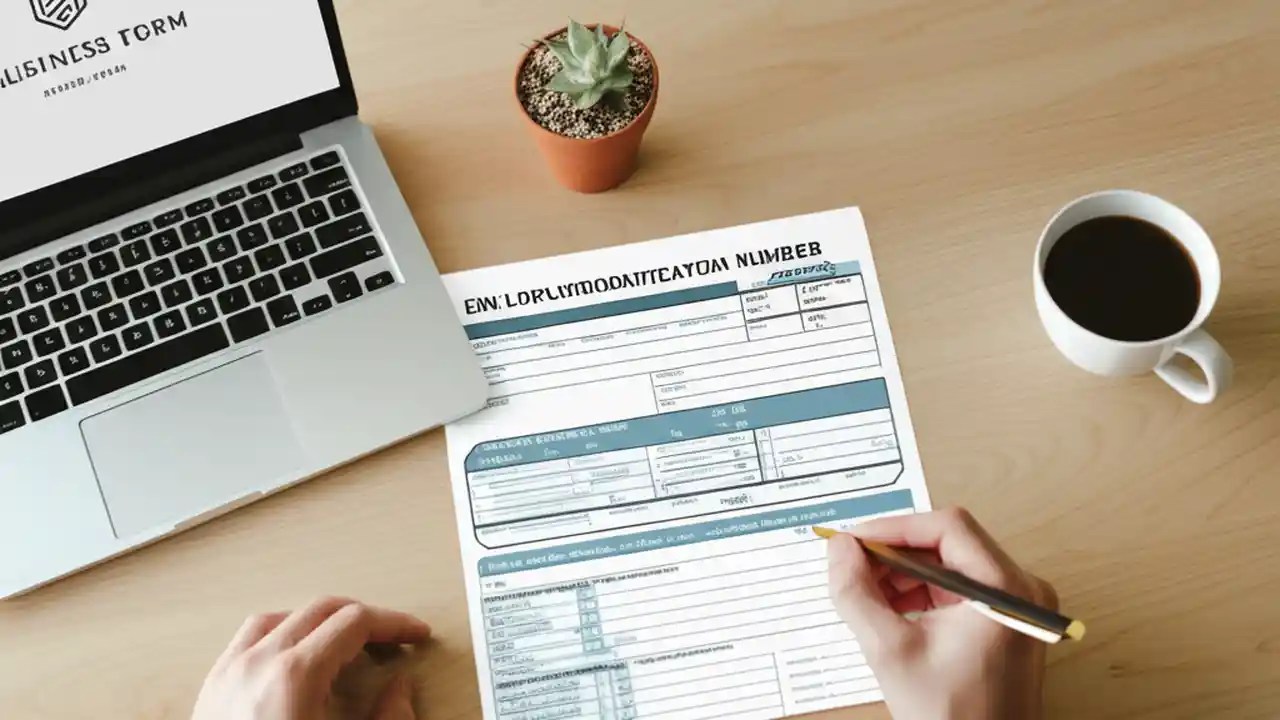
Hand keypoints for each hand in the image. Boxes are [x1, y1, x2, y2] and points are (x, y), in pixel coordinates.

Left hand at [192, 597, 430, 719]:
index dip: (394, 623)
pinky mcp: (211, 689)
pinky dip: (280, 634)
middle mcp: (258, 662)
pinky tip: (294, 658)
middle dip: (364, 619)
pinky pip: (248, 638)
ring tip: (344, 645)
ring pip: (282, 617)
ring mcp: (229, 672)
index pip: (355, 622)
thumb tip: (399, 688)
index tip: (416, 634)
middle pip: (322, 610)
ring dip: (320, 622)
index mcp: (296, 674)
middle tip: (391, 640)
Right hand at [826, 508, 1057, 719]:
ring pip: (950, 565)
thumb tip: (839, 549)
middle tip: (854, 567)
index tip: (855, 541)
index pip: (947, 527)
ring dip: (904, 574)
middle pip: (949, 544)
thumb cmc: (952, 717)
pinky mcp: (1004, 620)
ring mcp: (1016, 606)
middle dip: (895, 554)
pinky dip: (921, 593)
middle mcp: (1021, 590)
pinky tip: (891, 612)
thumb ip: (857, 594)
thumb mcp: (890, 651)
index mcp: (1005, 590)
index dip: (894, 528)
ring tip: (868, 595)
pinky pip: (957, 589)